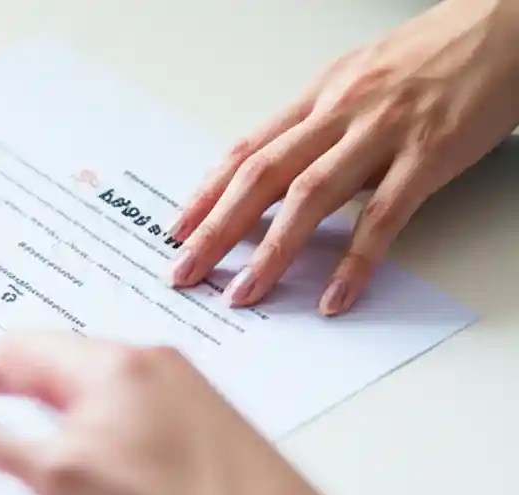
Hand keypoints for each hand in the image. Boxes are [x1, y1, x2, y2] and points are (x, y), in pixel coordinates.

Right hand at [0, 333, 472, 494]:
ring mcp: (189, 397)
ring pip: (100, 384)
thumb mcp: (67, 482)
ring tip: (21, 413)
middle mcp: (155, 366)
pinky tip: (93, 445)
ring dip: (51, 396)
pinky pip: (134, 407)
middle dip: (9, 376)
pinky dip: (92, 417)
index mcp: (115, 364)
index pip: (23, 350)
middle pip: (61, 361)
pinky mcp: (211, 433)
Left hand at [169, 0, 518, 314]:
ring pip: (309, 196)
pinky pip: (383, 217)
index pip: (247, 150)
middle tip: (185, 272)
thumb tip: (282, 177)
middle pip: (262, 175)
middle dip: (217, 229)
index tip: (178, 231)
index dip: (207, 193)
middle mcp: (340, 110)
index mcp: (319, 94)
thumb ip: (321, 126)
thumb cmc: (435, 54)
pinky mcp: (429, 154)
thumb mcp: (361, 79)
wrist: (507, 24)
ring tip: (245, 293)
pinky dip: (354, 262)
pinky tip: (334, 296)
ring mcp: (382, 132)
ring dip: (271, 250)